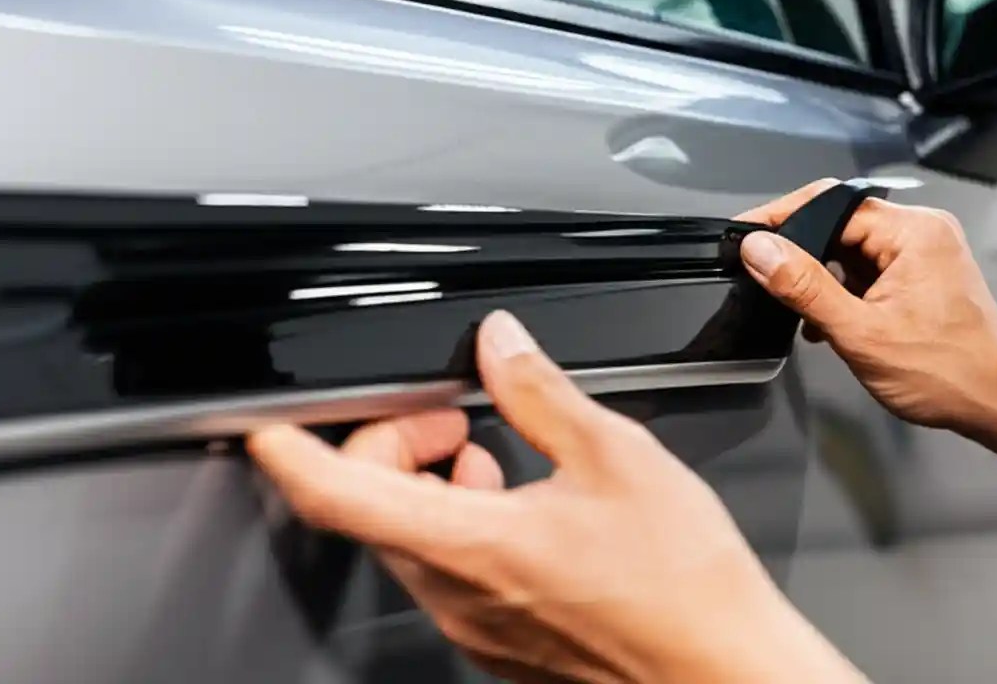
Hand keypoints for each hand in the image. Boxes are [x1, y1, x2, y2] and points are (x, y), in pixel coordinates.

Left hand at [248, 311, 862, 682]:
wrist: (727, 677)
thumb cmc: (685, 588)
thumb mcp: (617, 457)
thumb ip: (541, 393)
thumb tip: (501, 345)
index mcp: (471, 544)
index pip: (336, 494)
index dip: (288, 450)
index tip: (268, 423)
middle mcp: (458, 596)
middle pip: (370, 509)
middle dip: (395, 446)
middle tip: (452, 416)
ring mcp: (478, 629)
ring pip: (412, 540)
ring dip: (435, 486)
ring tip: (498, 460)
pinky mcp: (503, 647)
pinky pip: (451, 577)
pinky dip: (465, 528)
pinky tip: (528, 511)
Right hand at [737, 179, 996, 430]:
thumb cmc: (942, 372)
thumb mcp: (858, 331)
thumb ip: (803, 286)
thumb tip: (757, 249)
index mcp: (913, 231)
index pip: (831, 204)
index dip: (783, 217)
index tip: (744, 237)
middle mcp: (923, 231)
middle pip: (841, 224)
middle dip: (801, 251)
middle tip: (762, 276)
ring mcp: (926, 254)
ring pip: (853, 249)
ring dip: (822, 277)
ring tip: (800, 311)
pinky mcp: (924, 277)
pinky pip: (871, 270)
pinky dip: (844, 290)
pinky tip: (827, 322)